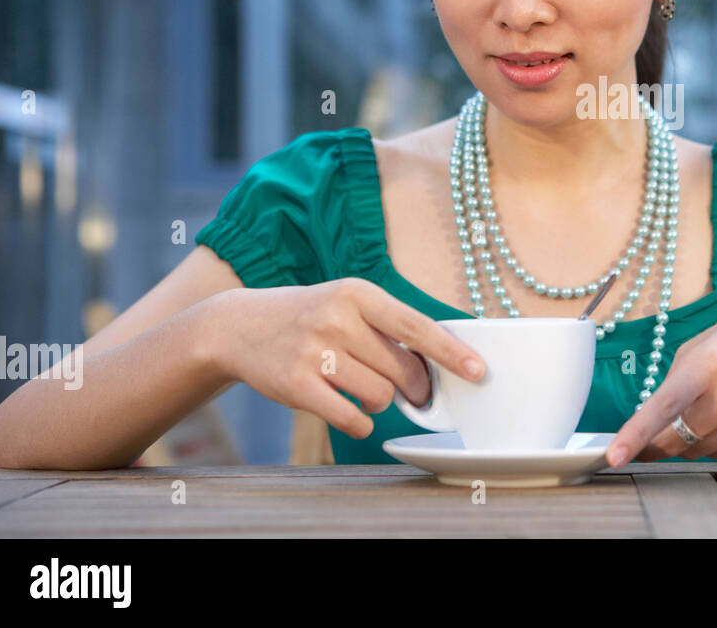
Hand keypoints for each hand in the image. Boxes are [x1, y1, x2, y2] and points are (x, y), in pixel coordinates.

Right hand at [203, 277, 486, 438]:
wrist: (239, 326)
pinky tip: (350, 411)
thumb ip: (388, 327)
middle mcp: (337, 319)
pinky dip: (360, 423)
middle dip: (415, 388)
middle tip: (414, 393)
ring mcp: (314, 351)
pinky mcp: (296, 385)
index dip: (450, 351)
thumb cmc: (309, 317)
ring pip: (379, 396)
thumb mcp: (346, 303)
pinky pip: (351, 418)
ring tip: (364, 390)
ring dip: (382, 403)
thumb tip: (438, 363)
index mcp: (358, 293)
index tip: (477, 370)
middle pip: (402, 369)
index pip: (415, 326)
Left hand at [604, 305, 716, 465]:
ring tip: (706, 406)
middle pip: (675, 440)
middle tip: (648, 436)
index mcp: (707, 365)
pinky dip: (713, 439)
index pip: (663, 407)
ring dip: (687, 439)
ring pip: (695, 451)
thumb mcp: (704, 343)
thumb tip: (652, 421)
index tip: (613, 456)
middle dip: (655, 441)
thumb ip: (675, 379)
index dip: (635, 435)